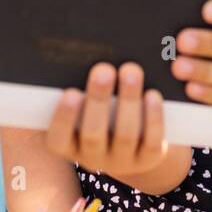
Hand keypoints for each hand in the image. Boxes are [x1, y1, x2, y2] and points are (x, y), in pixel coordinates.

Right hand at [44, 62, 179, 178]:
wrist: (133, 142)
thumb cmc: (99, 111)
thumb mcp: (84, 105)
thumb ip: (80, 86)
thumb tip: (81, 50)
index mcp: (68, 144)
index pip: (58, 137)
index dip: (64, 116)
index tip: (71, 92)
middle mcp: (92, 158)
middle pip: (93, 134)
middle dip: (98, 99)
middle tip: (103, 69)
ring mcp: (121, 161)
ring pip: (124, 135)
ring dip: (128, 100)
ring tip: (130, 70)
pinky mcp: (148, 159)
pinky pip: (151, 141)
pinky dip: (152, 117)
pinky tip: (153, 94)